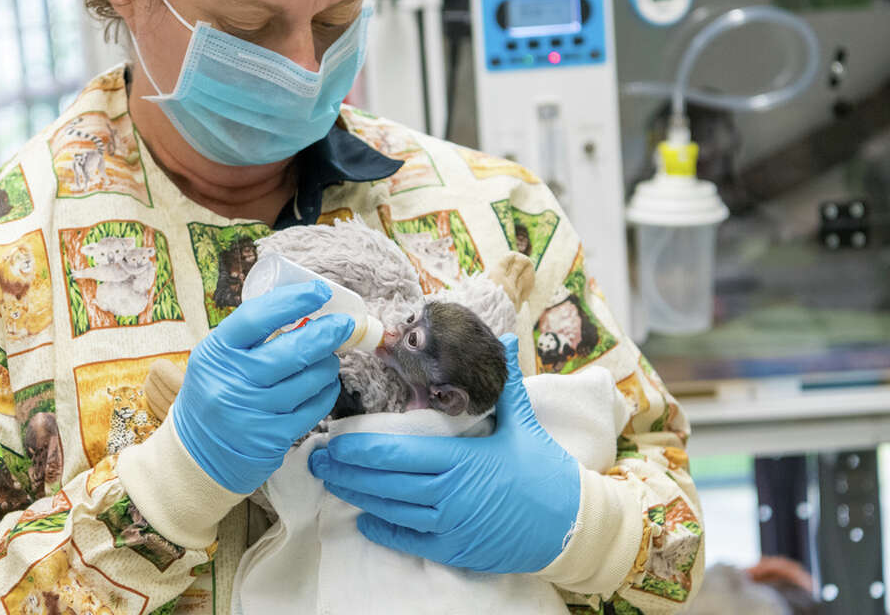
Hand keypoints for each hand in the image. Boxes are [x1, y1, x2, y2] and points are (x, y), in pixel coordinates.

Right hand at [173, 281, 351, 493]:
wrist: (198, 455)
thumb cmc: (218, 392)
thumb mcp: (219, 358)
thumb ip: (252, 335)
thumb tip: (304, 308)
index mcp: (216, 352)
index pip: (257, 317)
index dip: (293, 300)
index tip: (319, 292)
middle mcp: (232, 382)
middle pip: (292, 350)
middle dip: (326, 333)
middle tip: (343, 324)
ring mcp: (253, 412)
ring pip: (309, 380)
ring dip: (328, 364)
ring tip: (329, 357)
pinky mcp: (273, 438)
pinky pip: (314, 408)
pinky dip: (326, 391)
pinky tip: (324, 384)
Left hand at [308, 334, 580, 572]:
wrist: (572, 527)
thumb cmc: (546, 472)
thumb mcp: (523, 424)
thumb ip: (505, 385)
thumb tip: (502, 338)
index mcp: (461, 458)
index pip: (396, 453)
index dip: (358, 448)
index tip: (333, 439)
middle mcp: (449, 494)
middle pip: (383, 482)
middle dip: (345, 470)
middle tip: (316, 460)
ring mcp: (450, 526)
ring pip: (390, 509)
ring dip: (356, 495)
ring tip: (331, 482)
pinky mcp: (455, 550)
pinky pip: (408, 540)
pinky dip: (382, 529)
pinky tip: (363, 518)